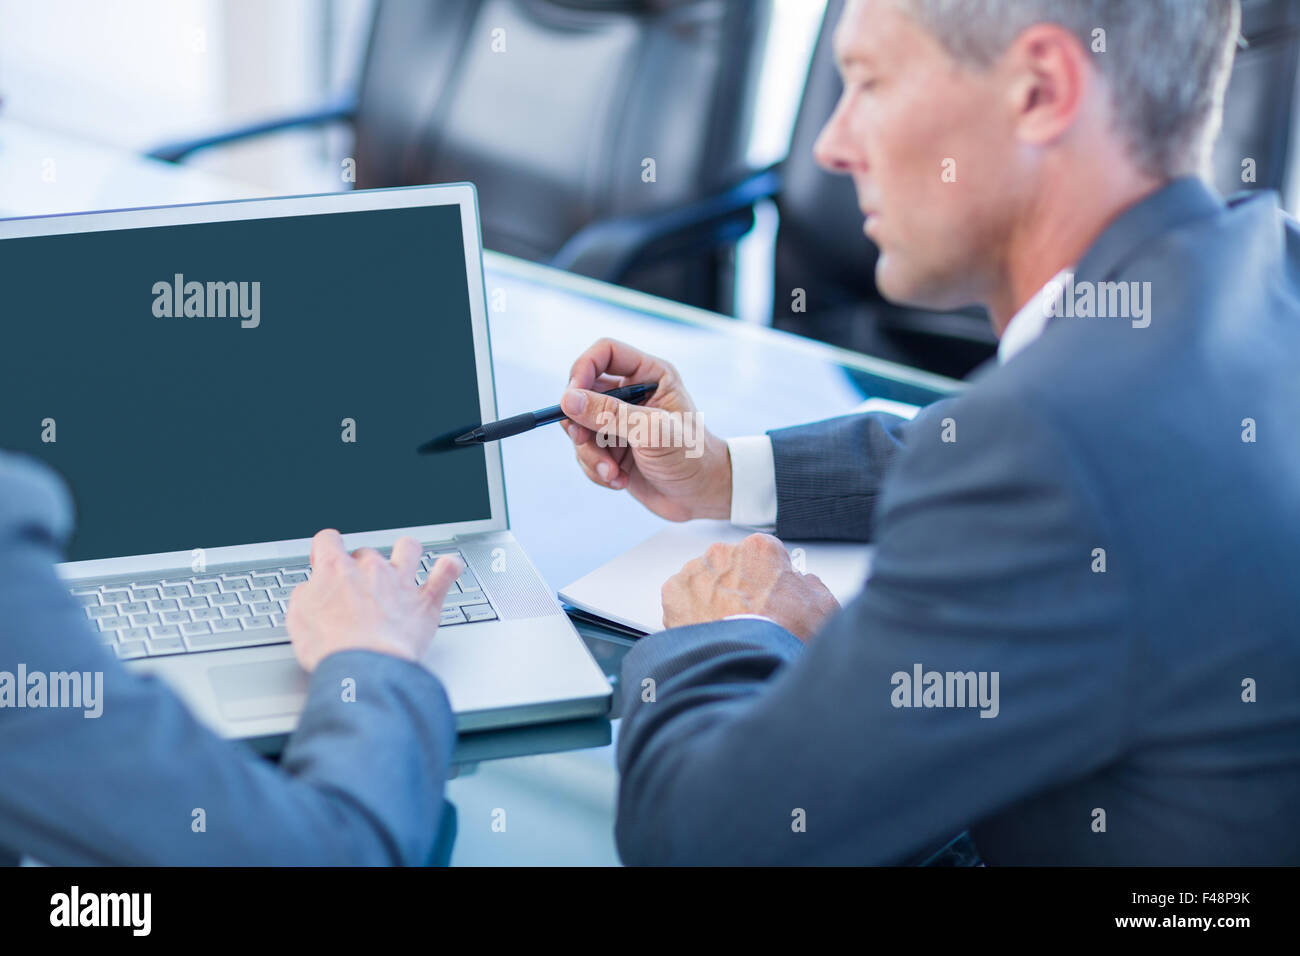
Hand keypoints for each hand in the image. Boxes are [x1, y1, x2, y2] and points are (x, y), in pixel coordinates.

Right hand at [286, 529, 462, 671]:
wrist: (365, 668)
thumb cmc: (332, 649)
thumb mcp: (298, 620)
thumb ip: (306, 596)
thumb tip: (311, 590)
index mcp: (335, 571)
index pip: (328, 540)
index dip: (325, 550)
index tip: (325, 562)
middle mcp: (371, 569)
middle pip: (367, 552)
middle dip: (362, 566)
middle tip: (359, 588)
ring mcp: (401, 582)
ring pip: (408, 548)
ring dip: (405, 554)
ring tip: (402, 565)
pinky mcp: (425, 601)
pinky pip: (445, 573)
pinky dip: (448, 568)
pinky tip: (447, 567)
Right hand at [561, 338, 731, 521]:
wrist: (704, 497)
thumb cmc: (692, 457)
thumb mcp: (652, 433)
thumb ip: (611, 414)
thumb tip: (568, 400)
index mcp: (650, 375)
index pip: (604, 353)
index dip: (583, 369)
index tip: (572, 398)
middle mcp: (632, 394)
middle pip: (583, 392)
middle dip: (580, 422)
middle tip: (584, 441)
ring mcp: (620, 422)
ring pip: (580, 427)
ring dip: (590, 453)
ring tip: (612, 473)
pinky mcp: (613, 449)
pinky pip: (585, 452)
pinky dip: (596, 469)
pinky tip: (618, 481)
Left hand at [661, 533, 839, 641]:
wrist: (746, 665)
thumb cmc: (781, 637)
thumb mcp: (822, 607)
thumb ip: (810, 585)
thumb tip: (805, 583)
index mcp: (759, 549)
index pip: (761, 556)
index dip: (766, 579)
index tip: (767, 595)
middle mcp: (724, 554)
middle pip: (729, 567)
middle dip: (736, 588)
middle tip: (747, 617)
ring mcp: (695, 573)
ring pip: (703, 582)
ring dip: (711, 600)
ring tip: (726, 630)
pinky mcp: (673, 595)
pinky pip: (681, 600)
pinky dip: (689, 614)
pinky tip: (708, 632)